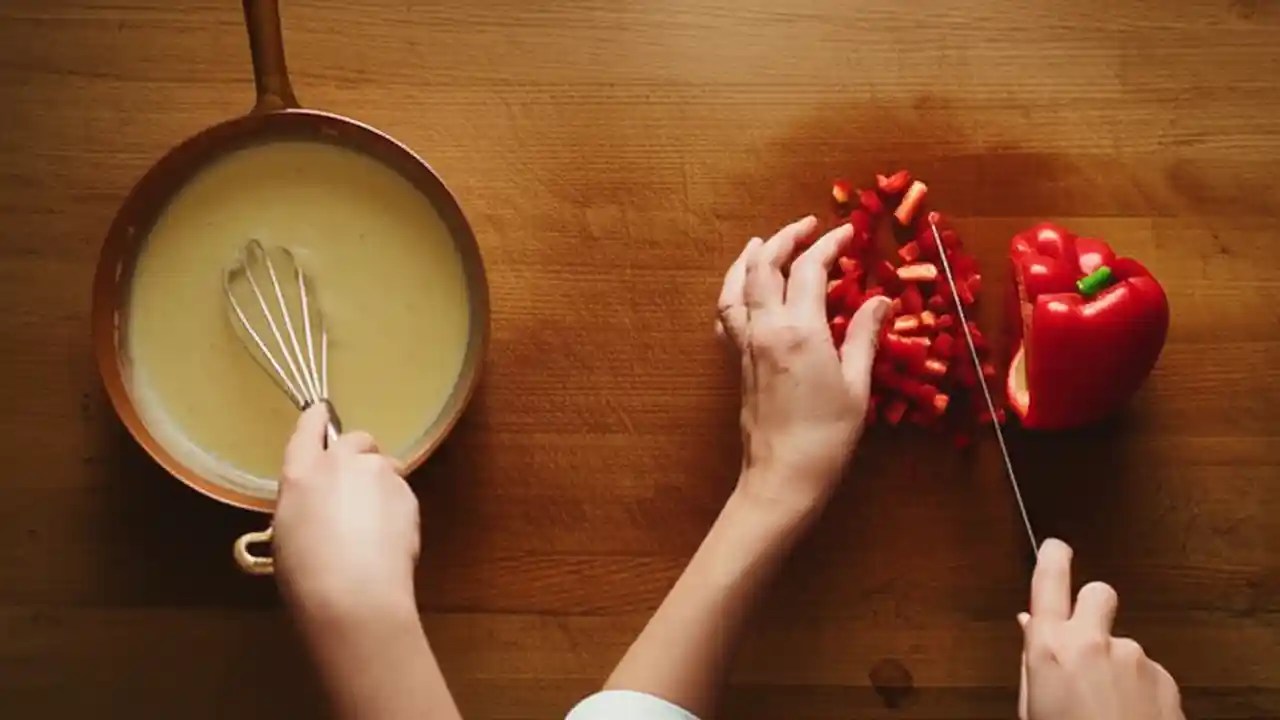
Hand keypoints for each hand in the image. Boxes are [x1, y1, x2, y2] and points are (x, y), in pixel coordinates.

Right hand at [273, 404, 420, 622]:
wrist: (354, 595)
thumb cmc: (306, 574)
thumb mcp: (286, 532)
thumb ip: (304, 501)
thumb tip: (319, 502)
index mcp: (301, 471)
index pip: (309, 427)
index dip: (317, 419)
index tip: (322, 411)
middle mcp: (340, 462)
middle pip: (355, 439)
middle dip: (357, 455)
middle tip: (354, 488)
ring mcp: (378, 473)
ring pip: (384, 464)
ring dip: (380, 481)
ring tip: (373, 521)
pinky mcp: (407, 492)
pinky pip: (401, 490)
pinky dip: (396, 506)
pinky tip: (388, 537)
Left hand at [717, 215, 890, 515]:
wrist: (782, 477)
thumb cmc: (827, 437)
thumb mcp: (857, 386)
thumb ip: (864, 336)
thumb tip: (879, 299)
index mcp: (800, 330)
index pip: (810, 269)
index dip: (829, 245)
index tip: (848, 233)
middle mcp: (766, 329)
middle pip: (765, 265)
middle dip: (786, 238)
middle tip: (809, 226)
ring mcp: (746, 345)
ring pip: (737, 286)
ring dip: (752, 258)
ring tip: (764, 242)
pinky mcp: (738, 362)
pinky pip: (727, 315)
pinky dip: (733, 292)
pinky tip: (743, 290)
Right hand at [1019, 539, 1183, 719]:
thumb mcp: (1033, 707)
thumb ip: (1033, 662)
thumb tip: (1030, 627)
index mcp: (1050, 648)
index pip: (1050, 581)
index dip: (1053, 557)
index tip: (1056, 547)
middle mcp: (1093, 642)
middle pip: (1098, 592)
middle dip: (1092, 605)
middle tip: (1086, 635)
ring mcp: (1134, 657)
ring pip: (1123, 643)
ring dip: (1116, 664)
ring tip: (1106, 706)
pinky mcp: (1164, 677)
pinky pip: (1146, 671)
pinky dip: (1138, 689)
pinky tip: (1128, 716)